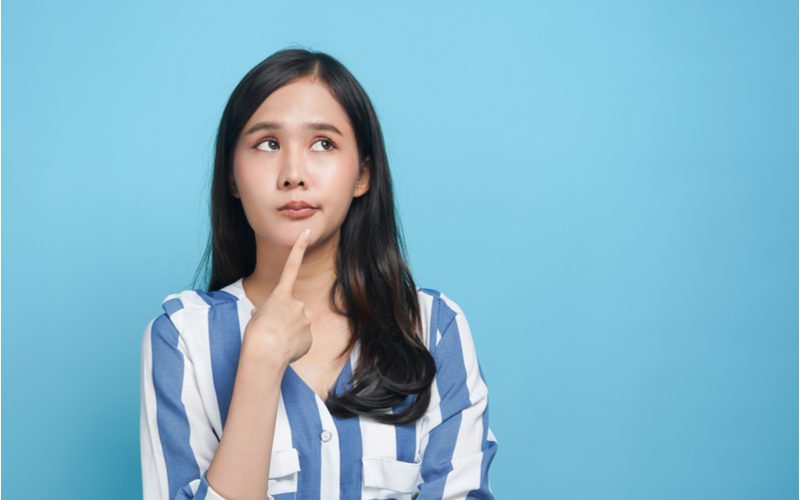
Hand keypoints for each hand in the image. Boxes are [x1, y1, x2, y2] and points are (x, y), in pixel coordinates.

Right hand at [241, 228, 313, 365]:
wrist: (265, 355)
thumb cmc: (256, 335)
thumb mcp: (257, 318)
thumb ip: (269, 312)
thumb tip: (269, 316)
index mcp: (280, 295)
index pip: (291, 265)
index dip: (299, 248)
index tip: (308, 232)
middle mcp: (297, 303)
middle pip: (293, 310)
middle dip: (285, 320)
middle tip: (272, 331)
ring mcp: (305, 319)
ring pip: (298, 325)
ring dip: (289, 333)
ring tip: (278, 341)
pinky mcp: (310, 336)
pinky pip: (302, 339)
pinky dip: (294, 345)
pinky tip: (286, 350)